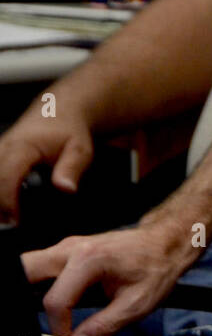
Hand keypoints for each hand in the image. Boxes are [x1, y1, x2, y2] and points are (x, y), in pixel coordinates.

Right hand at [0, 102, 94, 222]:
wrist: (59, 110)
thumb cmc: (70, 131)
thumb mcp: (80, 149)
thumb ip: (72, 168)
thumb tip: (66, 189)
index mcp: (22, 147)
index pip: (7, 177)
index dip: (7, 201)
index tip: (15, 221)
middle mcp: (4, 148)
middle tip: (12, 225)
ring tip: (7, 219)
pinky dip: (0, 189)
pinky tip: (6, 206)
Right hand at [21, 219, 200, 335]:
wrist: (166, 243)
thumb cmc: (156, 267)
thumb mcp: (136, 304)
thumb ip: (103, 326)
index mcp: (89, 260)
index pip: (55, 300)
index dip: (59, 327)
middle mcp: (71, 249)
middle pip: (26, 272)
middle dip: (26, 300)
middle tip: (43, 323)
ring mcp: (66, 248)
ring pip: (29, 267)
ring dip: (33, 292)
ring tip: (56, 314)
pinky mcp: (67, 253)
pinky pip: (41, 268)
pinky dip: (42, 286)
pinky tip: (63, 302)